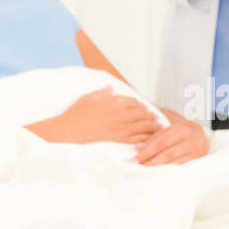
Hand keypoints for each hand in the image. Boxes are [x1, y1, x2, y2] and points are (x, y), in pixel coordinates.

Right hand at [26, 87, 160, 144]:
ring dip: (153, 126)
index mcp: (116, 101)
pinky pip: (140, 138)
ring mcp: (124, 127)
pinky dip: (148, 138)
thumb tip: (110, 88)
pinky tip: (150, 139)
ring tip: (158, 128)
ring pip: (146, 126)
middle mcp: (123, 113)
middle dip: (151, 115)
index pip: (136, 101)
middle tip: (156, 118)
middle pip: (144, 113)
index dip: (141, 105)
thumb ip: (102, 92)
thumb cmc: (76, 114)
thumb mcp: (89, 97)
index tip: (145, 108)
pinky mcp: (122, 140)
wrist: (70, 132)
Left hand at [131, 108, 209, 164]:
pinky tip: (159, 174)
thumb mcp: (168, 130)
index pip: (160, 142)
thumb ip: (153, 138)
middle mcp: (190, 139)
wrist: (201, 137)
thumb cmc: (180, 133)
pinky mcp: (198, 161)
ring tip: (145, 171)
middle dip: (150, 161)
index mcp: (180, 129)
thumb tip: (138, 147)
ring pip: (173, 162)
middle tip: (137, 167)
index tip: (135, 159)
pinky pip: (181, 168)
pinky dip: (168, 171)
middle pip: (166, 153)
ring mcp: (196, 151)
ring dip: (158, 168)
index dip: (146, 151)